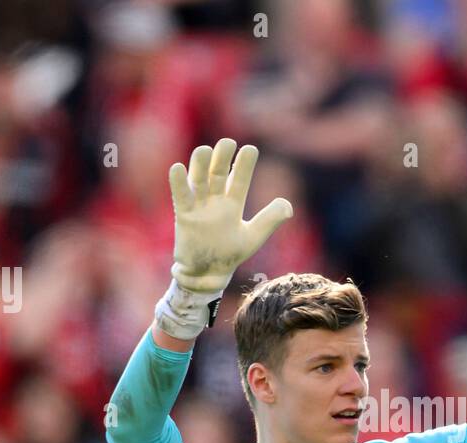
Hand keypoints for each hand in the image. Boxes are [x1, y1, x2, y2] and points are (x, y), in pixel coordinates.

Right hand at [168, 137, 292, 293]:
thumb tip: (288, 206)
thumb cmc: (231, 254)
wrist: (207, 274)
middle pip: (217, 174)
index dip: (244, 166)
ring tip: (204, 150)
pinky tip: (178, 168)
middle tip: (227, 143)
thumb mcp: (253, 237)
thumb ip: (269, 220)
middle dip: (221, 158)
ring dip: (200, 165)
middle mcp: (215, 200)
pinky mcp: (184, 216)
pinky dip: (178, 183)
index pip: (239, 180)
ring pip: (199, 181)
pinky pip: (181, 196)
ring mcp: (199, 206)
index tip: (250, 149)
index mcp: (233, 203)